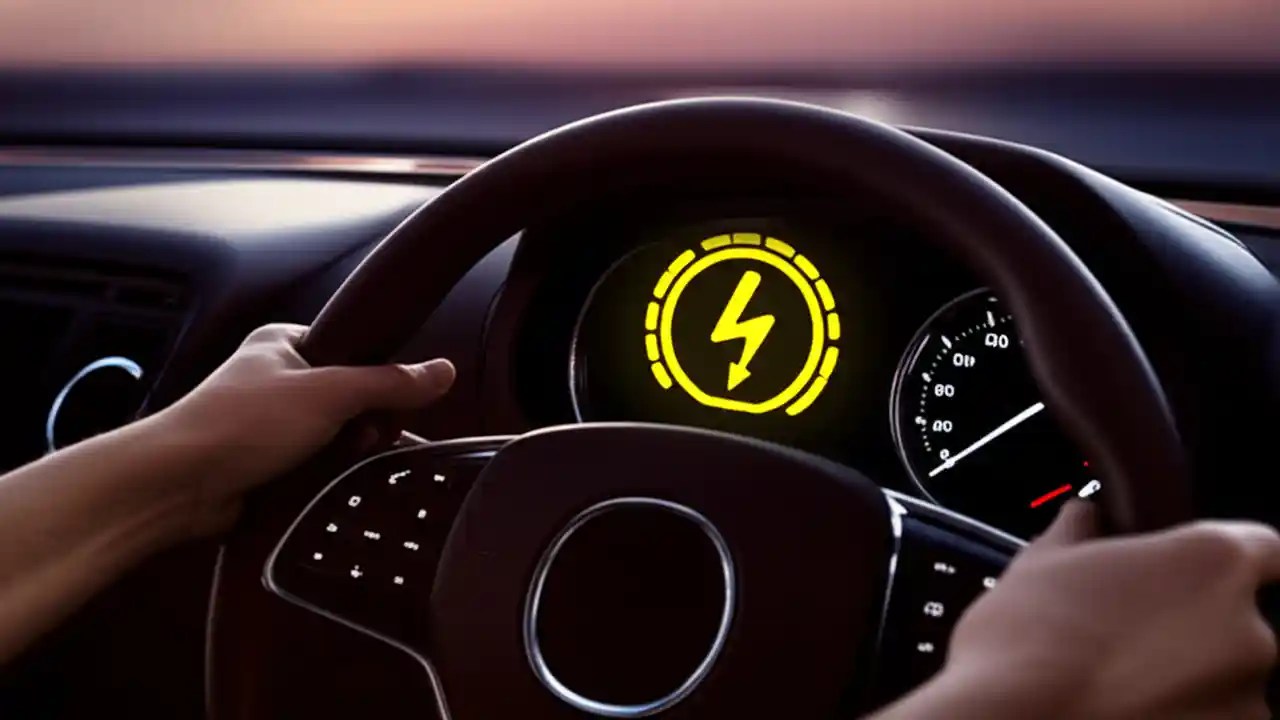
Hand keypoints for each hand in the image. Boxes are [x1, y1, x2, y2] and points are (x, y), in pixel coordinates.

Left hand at [154, 323, 455, 535]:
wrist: (175, 486)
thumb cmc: (238, 424)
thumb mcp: (329, 392)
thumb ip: (389, 383)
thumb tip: (443, 371)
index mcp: (284, 343)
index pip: (354, 350)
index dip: (378, 377)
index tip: (388, 403)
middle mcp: (275, 381)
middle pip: (351, 399)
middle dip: (363, 424)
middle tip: (359, 437)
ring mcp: (269, 426)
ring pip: (335, 439)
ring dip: (344, 456)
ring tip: (337, 465)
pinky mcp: (266, 467)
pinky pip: (315, 470)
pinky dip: (324, 479)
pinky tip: (325, 487)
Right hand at [934, 501, 1278, 718]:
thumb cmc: (1025, 640)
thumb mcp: (1041, 563)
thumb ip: (1079, 532)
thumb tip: (1083, 516)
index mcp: (1214, 563)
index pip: (1265, 548)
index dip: (1229, 562)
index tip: (1194, 574)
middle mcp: (1250, 630)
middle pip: (1240, 620)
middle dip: (1194, 627)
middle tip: (1129, 635)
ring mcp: (1247, 702)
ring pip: (1226, 681)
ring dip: (1186, 679)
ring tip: (1116, 680)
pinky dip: (1178, 717)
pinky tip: (1122, 710)